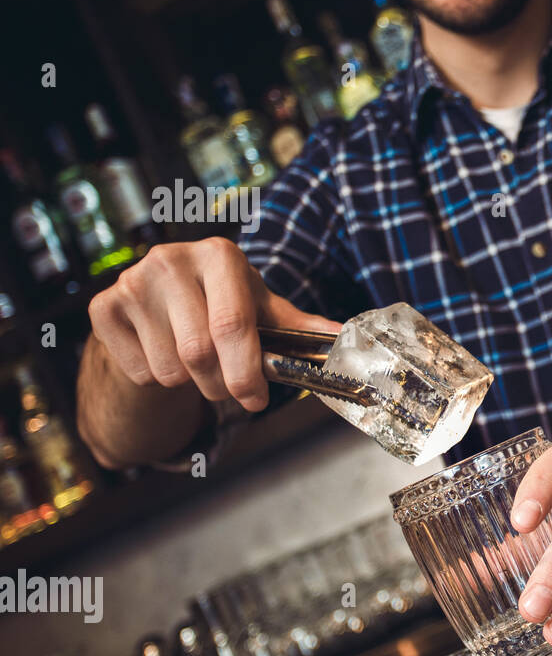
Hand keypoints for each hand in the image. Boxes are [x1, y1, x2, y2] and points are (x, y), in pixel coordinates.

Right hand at [88, 236, 342, 412]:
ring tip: (198, 366)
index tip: (256, 400)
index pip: (233, 324)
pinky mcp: (102, 307)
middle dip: (221, 385)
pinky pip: (138, 371)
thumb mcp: (264, 311)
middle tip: (231, 391)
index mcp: (220, 255)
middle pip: (199, 352)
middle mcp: (171, 259)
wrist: (162, 304)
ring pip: (169, 368)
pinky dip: (156, 379)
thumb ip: (300, 328)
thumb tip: (344, 340)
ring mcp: (132, 281)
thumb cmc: (225, 306)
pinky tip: (163, 356)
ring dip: (191, 384)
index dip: (247, 371)